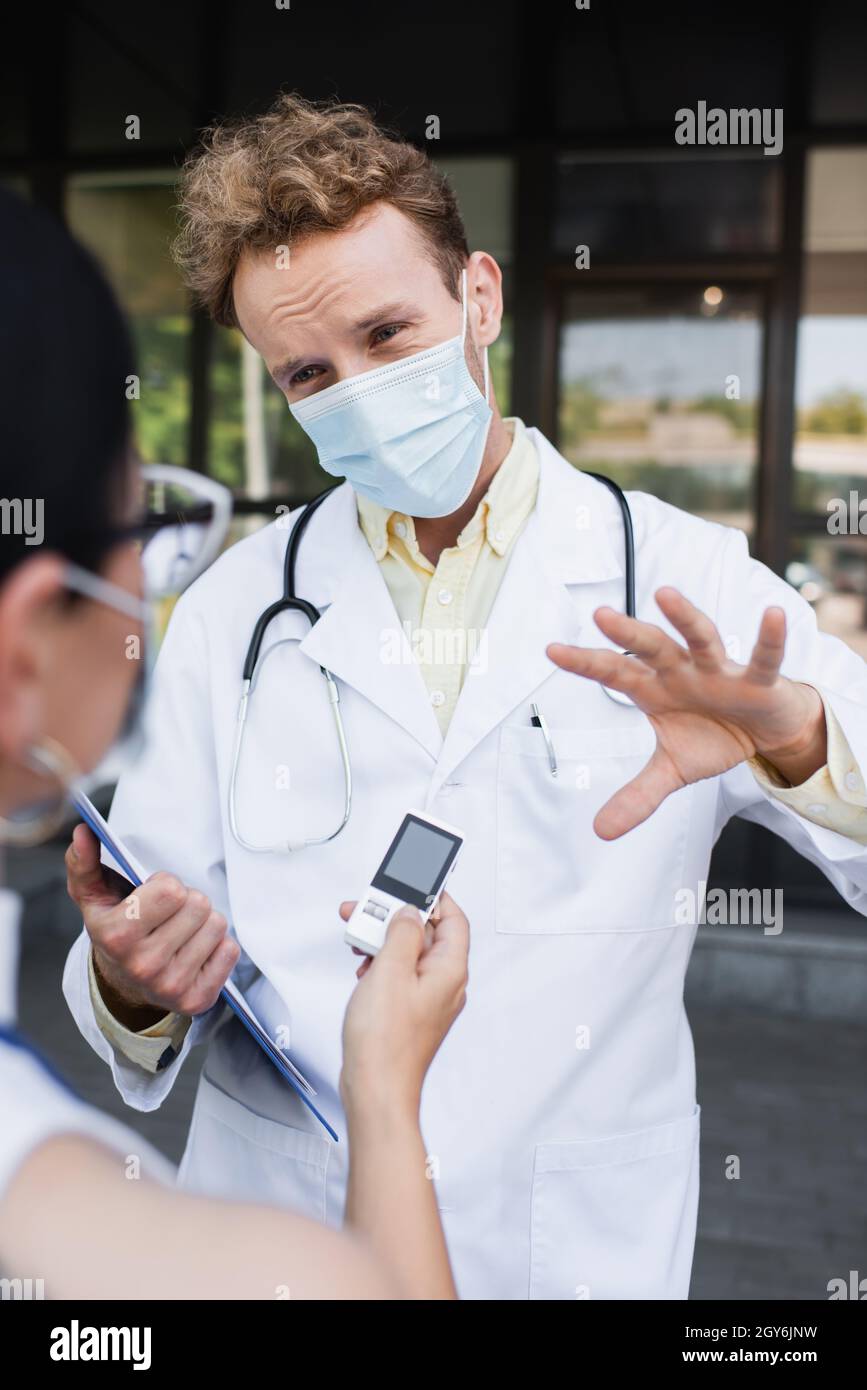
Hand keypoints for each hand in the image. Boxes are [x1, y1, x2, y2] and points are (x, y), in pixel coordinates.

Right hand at [65, 824, 239, 1025]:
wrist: (123, 983)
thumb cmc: (115, 928)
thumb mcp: (93, 897)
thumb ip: (85, 862)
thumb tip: (84, 832)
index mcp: (116, 936)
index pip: (171, 890)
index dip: (166, 885)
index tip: (153, 895)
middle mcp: (143, 965)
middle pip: (199, 904)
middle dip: (187, 901)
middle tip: (170, 914)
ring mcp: (171, 986)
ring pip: (217, 925)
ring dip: (203, 922)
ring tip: (182, 931)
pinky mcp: (197, 999)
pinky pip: (230, 950)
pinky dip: (217, 946)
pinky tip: (195, 951)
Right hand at [339, 892, 468, 1120]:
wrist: (375, 1089)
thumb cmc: (385, 1043)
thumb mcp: (390, 971)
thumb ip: (401, 933)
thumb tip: (408, 912)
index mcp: (449, 970)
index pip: (453, 919)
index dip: (434, 897)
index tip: (411, 882)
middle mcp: (444, 984)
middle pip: (427, 934)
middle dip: (395, 919)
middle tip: (368, 910)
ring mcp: (427, 1000)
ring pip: (409, 955)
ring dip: (383, 942)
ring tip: (358, 940)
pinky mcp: (409, 1012)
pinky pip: (400, 976)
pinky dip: (381, 965)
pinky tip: (363, 969)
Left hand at [547, 586, 826, 839]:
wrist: (765, 732)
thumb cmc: (713, 736)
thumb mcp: (673, 770)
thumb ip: (638, 796)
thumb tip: (600, 831)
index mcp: (654, 688)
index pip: (613, 672)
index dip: (585, 663)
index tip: (552, 650)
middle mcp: (682, 671)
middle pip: (650, 648)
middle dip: (627, 633)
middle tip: (601, 616)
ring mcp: (718, 671)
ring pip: (699, 638)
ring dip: (685, 618)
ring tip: (666, 596)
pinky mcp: (757, 680)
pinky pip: (763, 658)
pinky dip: (770, 639)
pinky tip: (774, 616)